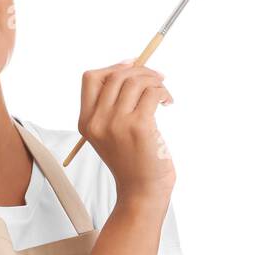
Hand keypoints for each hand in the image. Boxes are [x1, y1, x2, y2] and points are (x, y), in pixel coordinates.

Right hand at [78, 59, 176, 201]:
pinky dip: (163, 93)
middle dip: (141, 70)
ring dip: (154, 81)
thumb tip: (131, 66)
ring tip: (163, 93)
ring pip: (135, 81)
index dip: (114, 67)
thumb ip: (112, 105)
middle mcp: (97, 121)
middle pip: (116, 75)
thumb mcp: (110, 132)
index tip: (133, 65)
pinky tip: (168, 103)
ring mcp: (117, 124)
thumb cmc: (132, 160)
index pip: (91, 78)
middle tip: (157, 78)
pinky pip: (152, 93)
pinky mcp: (138, 126)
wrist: (141, 190)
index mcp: (86, 122)